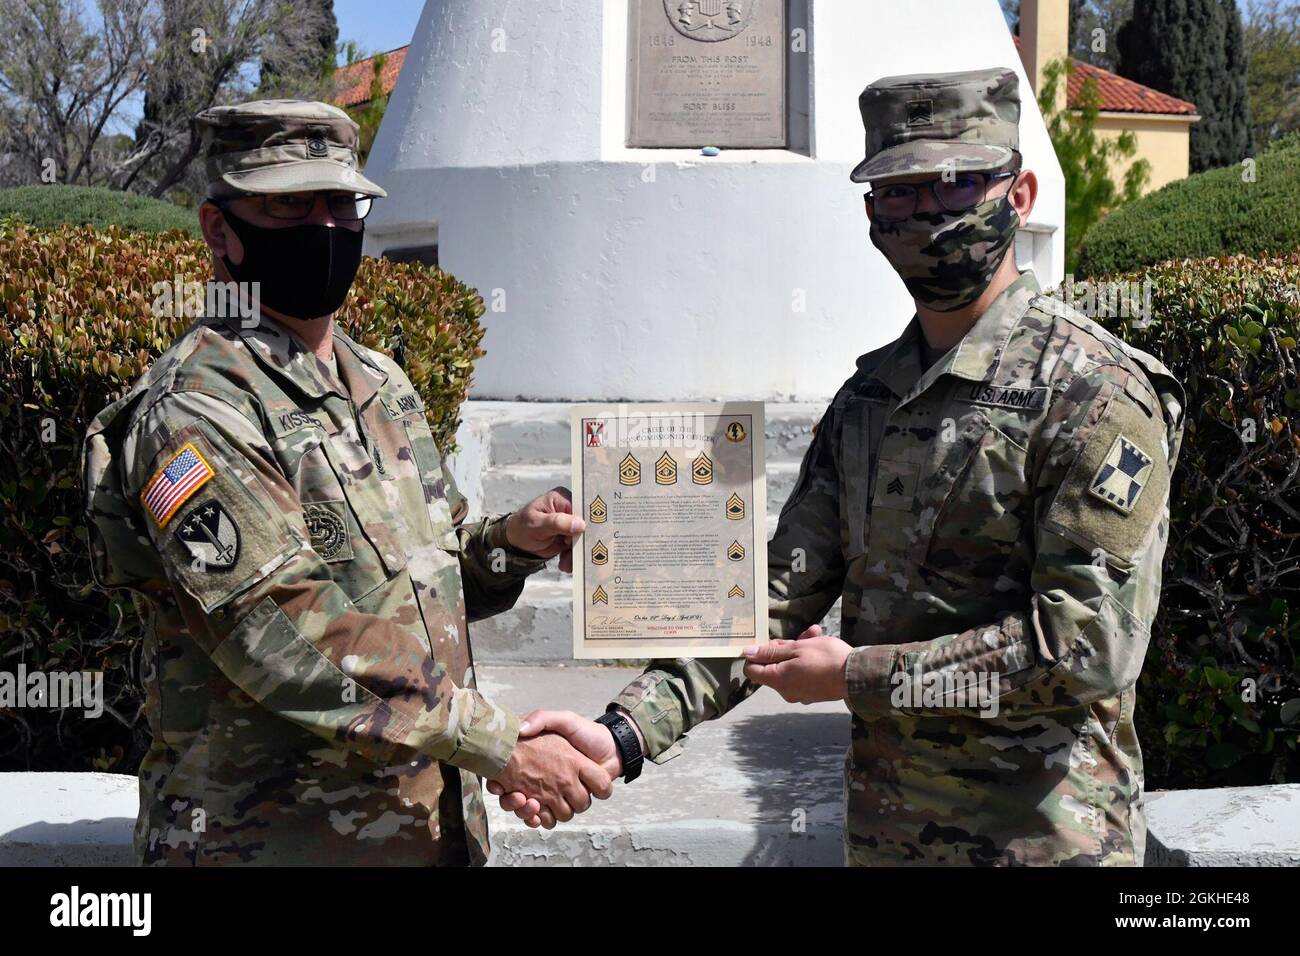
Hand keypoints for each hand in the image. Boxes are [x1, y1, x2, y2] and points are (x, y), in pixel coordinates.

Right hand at [487, 711, 621, 827]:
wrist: (612, 747)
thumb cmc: (586, 733)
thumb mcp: (563, 720)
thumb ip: (543, 719)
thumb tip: (520, 729)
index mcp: (540, 761)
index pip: (507, 776)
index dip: (498, 782)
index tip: (497, 782)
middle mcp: (544, 779)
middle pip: (518, 798)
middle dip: (515, 801)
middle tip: (516, 795)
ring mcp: (554, 793)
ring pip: (531, 810)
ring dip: (525, 810)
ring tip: (528, 802)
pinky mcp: (566, 803)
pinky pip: (546, 819)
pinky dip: (538, 820)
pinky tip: (536, 815)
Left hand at [505, 487, 584, 571]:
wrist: (517, 544)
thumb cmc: (522, 527)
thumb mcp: (537, 524)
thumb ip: (557, 522)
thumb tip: (580, 524)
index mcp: (561, 498)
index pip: (581, 508)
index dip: (585, 522)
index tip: (583, 536)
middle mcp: (569, 509)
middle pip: (585, 524)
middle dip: (581, 542)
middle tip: (573, 554)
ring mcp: (571, 524)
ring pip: (583, 538)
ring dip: (576, 553)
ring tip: (566, 562)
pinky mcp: (570, 537)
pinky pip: (578, 547)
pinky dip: (573, 557)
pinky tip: (564, 563)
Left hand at [742, 625, 852, 704]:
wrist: (857, 675)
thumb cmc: (826, 658)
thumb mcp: (797, 648)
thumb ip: (770, 652)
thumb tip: (747, 653)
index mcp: (778, 680)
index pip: (752, 670)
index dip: (757, 654)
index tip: (771, 642)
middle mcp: (786, 691)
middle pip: (773, 667)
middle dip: (784, 648)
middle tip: (800, 635)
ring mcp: (800, 694)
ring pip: (791, 667)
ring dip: (799, 650)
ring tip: (815, 634)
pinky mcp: (813, 693)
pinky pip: (802, 674)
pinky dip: (808, 662)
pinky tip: (821, 646)